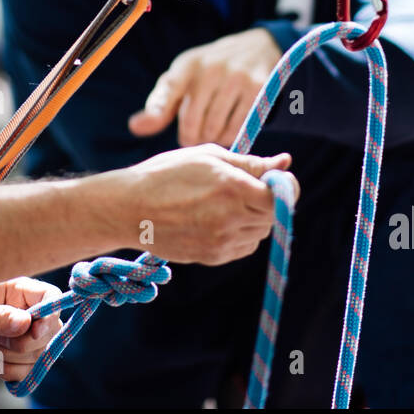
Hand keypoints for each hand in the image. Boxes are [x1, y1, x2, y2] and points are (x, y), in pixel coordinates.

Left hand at [0, 278, 62, 382]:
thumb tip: (26, 323)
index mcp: (17, 292)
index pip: (50, 298)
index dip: (50, 314)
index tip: (34, 330)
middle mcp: (25, 314)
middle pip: (52, 330)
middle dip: (27, 342)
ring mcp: (21, 339)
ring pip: (41, 353)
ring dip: (15, 357)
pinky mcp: (15, 361)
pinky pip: (29, 371)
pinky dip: (11, 372)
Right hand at [120, 144, 297, 264]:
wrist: (129, 209)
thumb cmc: (166, 173)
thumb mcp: (208, 157)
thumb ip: (250, 162)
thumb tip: (285, 162)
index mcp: (232, 187)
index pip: (280, 196)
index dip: (283, 187)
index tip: (274, 180)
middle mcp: (231, 217)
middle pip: (272, 216)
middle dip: (265, 202)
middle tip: (242, 189)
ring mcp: (222, 241)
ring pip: (260, 233)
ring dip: (253, 219)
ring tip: (225, 204)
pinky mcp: (213, 256)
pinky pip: (243, 247)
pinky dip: (240, 234)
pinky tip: (217, 220)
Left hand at [128, 28, 282, 146]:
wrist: (255, 47)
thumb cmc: (209, 71)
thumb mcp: (184, 78)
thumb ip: (160, 104)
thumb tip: (134, 127)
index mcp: (188, 64)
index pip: (168, 88)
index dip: (155, 110)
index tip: (137, 126)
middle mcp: (211, 68)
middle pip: (192, 122)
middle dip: (190, 136)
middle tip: (193, 136)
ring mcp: (236, 77)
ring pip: (215, 129)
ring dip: (211, 138)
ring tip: (210, 132)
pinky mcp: (257, 89)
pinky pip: (237, 129)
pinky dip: (230, 137)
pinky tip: (227, 130)